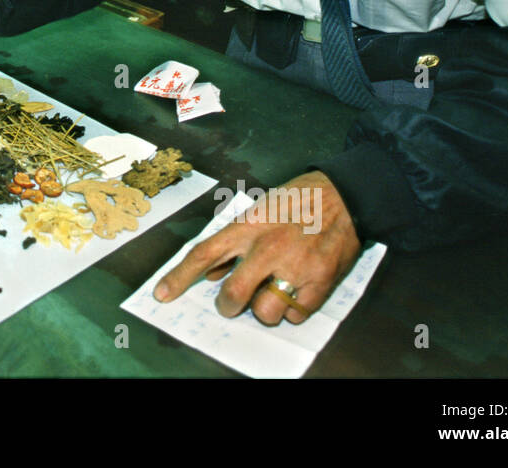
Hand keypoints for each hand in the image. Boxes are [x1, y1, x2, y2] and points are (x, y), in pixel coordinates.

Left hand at [153, 171, 362, 324]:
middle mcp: (268, 247)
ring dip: (265, 309)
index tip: (162, 295)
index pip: (203, 254)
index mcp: (247, 226)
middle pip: (233, 293)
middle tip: (231, 303)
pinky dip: (293, 310)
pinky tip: (296, 292)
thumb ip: (234, 242)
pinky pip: (296, 314)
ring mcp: (295, 265)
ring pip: (265, 312)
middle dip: (227, 305)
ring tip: (272, 293)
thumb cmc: (297, 200)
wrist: (345, 194)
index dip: (178, 277)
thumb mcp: (259, 211)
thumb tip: (211, 273)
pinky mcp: (320, 280)